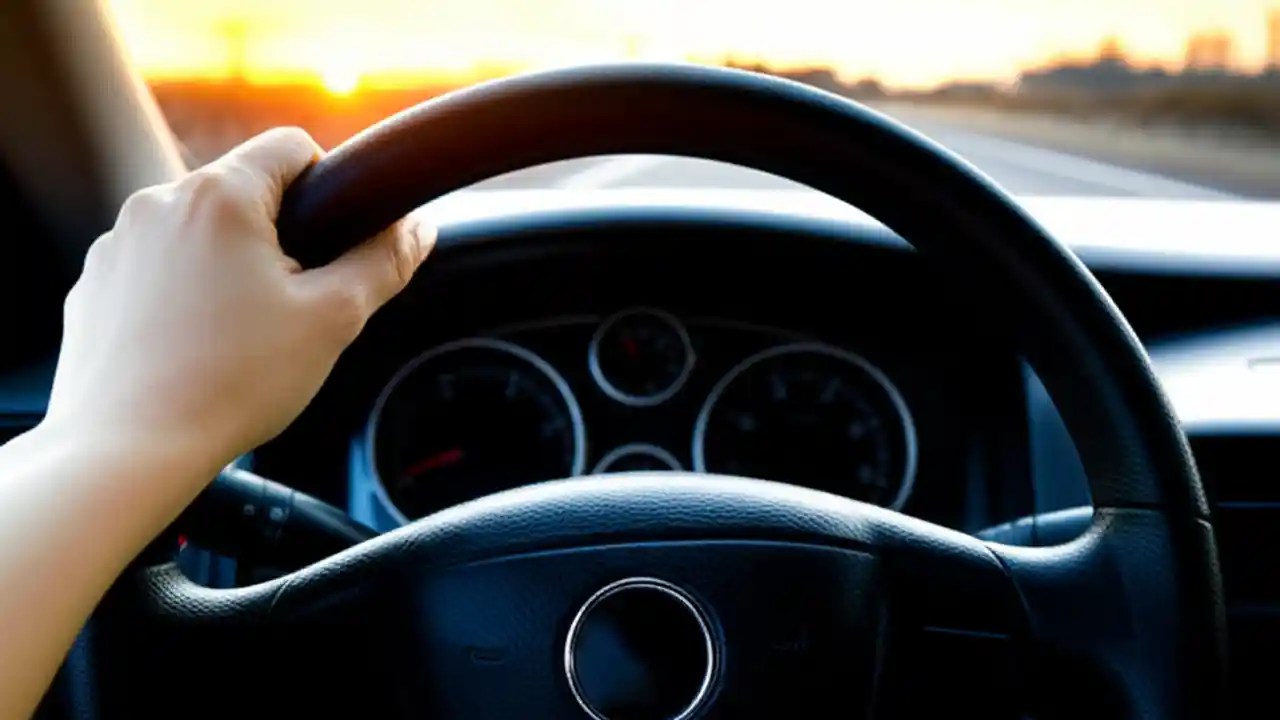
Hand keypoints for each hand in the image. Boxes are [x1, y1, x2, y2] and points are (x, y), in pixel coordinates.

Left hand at [43, 127, 434, 478]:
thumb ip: (384, 263)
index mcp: (220, 195)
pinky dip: (181, 297)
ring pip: (198, 234)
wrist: (128, 450)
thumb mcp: (333, 320)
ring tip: (239, 337)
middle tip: (292, 306)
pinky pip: (155, 271)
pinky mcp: (93, 286)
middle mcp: (158, 204)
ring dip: (226, 267)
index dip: (328, 186)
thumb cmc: (231, 384)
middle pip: (243, 192)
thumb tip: (418, 229)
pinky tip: (194, 350)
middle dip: (277, 238)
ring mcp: (117, 244)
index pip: (291, 146)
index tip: (333, 242)